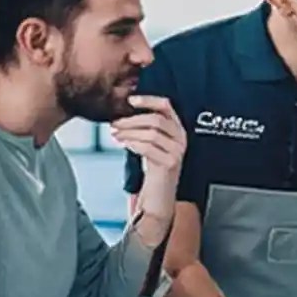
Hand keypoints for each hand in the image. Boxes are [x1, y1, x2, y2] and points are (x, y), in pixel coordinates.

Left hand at [112, 95, 186, 246]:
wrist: (159, 197)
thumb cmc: (153, 170)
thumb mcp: (150, 144)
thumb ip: (144, 128)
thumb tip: (123, 113)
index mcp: (177, 129)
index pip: (166, 106)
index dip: (148, 100)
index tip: (130, 100)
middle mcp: (181, 138)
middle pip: (156, 119)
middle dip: (132, 120)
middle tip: (115, 123)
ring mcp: (177, 151)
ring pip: (151, 132)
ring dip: (129, 132)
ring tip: (115, 135)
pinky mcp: (170, 163)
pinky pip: (148, 147)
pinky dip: (133, 144)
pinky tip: (123, 145)